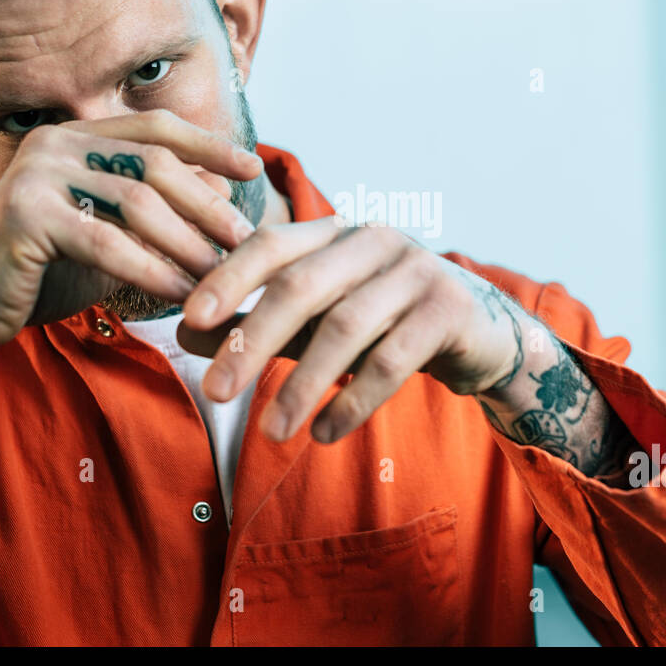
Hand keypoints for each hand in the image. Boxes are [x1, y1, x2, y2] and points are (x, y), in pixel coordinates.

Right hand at [0, 109, 261, 353]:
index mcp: (75, 135)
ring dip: (187, 243)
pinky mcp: (25, 214)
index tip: (253, 166)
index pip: (155, 126)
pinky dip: (152, 270)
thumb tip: (226, 193)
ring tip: (221, 275)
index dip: (208, 144)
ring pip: (137, 203)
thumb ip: (155, 209)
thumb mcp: (111, 230)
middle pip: (154, 163)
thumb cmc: (47, 270)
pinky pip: (108, 243)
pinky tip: (181, 293)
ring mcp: (36, 173)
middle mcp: (54, 142)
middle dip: (206, 204)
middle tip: (245, 240)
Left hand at [176, 218, 524, 442]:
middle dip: (254, 341)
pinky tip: (324, 432)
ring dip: (303, 384)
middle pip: (301, 286)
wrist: (483, 332)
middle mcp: (373, 240)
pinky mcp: (449, 309)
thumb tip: (183, 335)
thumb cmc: (385, 321)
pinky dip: (354, 401)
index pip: (271, 245)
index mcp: (334, 232)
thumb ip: (257, 325)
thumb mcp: (316, 323)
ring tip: (271, 432)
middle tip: (214, 393)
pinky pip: (393, 358)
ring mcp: (416, 270)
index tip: (190, 321)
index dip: (228, 280)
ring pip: (346, 327)